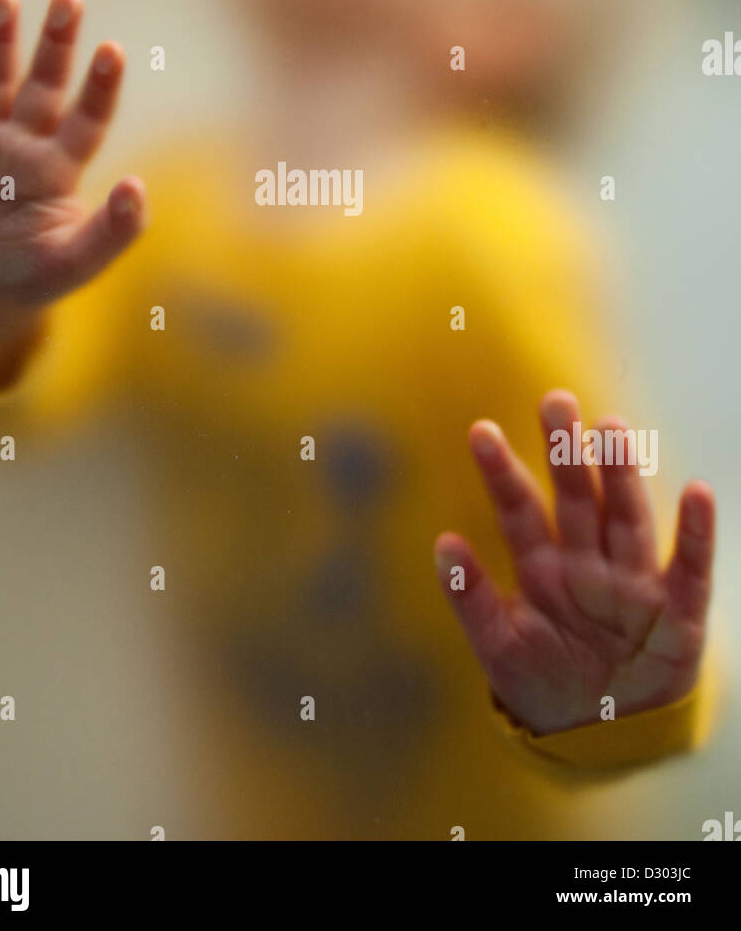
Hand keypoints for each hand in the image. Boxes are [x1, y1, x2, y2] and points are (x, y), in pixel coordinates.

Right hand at [0, 0, 145, 342]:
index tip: (113, 51)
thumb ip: (110, 232)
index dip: (100, 86)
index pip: (88, 117)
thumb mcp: (72, 263)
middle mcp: (27, 144)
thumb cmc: (29, 279)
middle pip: (46, 83)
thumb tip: (139, 188)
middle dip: (56, 42)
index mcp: (61, 167)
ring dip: (1, 41)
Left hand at [435, 389, 714, 734]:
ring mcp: (632, 583)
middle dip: (566, 452)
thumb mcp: (498, 647)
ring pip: (627, 519)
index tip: (481, 432)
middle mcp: (587, 562)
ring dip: (622, 476)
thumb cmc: (544, 683)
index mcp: (542, 566)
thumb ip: (470, 598)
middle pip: (577, 498)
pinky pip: (689, 569)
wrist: (598, 739)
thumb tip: (441, 541)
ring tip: (613, 430)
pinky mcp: (677, 613)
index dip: (502, 473)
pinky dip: (695, 534)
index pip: (520, 510)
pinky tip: (697, 492)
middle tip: (555, 401)